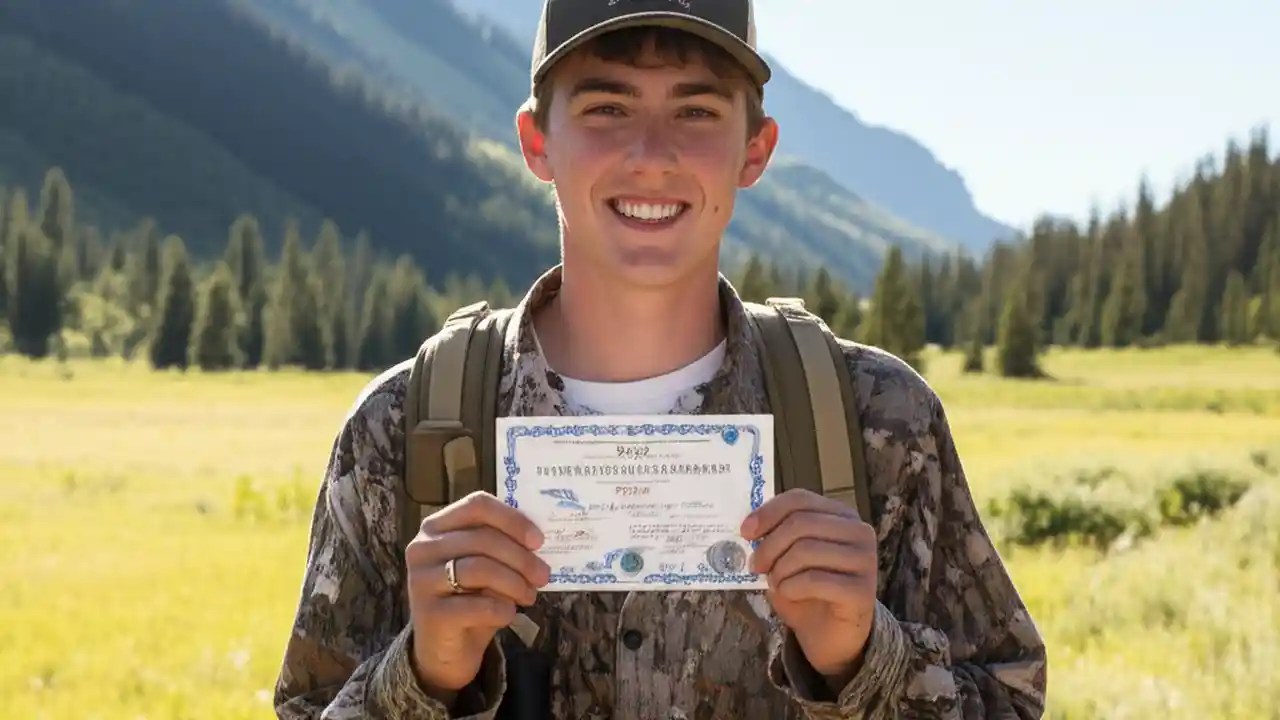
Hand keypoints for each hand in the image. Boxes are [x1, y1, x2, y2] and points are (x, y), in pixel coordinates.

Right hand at [405, 491, 550, 696]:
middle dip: (521, 558)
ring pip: (481, 569)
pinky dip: (502, 609)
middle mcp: (423, 548)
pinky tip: (508, 615)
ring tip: (530, 596)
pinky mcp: (430, 614)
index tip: (538, 540)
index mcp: (437, 526)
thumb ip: (503, 547)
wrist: (444, 649)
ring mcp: (422, 580)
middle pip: (483, 538)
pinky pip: (478, 605)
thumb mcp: (486, 567)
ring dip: (515, 583)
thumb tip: (538, 541)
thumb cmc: (469, 599)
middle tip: (543, 575)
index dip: (512, 520)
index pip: (477, 505)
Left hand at [742, 489, 876, 688]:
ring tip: (775, 583)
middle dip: (769, 546)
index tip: (745, 532)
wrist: (830, 635)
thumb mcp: (787, 557)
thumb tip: (749, 527)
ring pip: (806, 551)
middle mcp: (859, 532)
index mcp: (840, 515)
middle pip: (801, 524)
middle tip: (756, 566)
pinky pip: (815, 580)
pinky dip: (791, 587)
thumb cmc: (807, 590)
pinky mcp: (863, 590)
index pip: (800, 499)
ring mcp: (865, 560)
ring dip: (780, 570)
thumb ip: (774, 536)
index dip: (768, 512)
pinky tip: (788, 594)